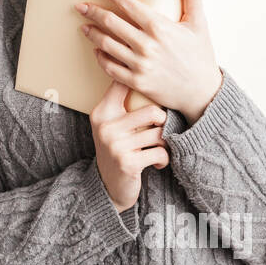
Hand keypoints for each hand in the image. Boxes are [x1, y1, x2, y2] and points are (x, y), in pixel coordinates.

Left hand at [76, 0, 223, 122]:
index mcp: (160, 27)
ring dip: (93, 33)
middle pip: (111, 23)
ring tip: (85, 25)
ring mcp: (139, 65)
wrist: (203, 92)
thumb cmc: (200, 55)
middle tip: (80, 5)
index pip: (127, 3)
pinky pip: (110, 67)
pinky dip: (100, 57)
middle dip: (93, 11)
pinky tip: (96, 49)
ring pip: (107, 45)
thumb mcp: (198, 21)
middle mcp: (147, 45)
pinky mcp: (136, 82)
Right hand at [91, 78, 167, 212]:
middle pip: (152, 111)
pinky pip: (160, 153)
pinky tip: (157, 162)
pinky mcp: (128, 163)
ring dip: (164, 143)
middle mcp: (106, 127)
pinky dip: (164, 159)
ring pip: (159, 133)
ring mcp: (116, 145)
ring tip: (158, 148)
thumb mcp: (111, 125)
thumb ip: (122, 104)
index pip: (123, 85)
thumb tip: (148, 78)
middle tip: (161, 128)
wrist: (107, 186)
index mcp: (102, 113)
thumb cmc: (117, 150)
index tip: (155, 88)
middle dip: (163, 121)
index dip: (142, 82)